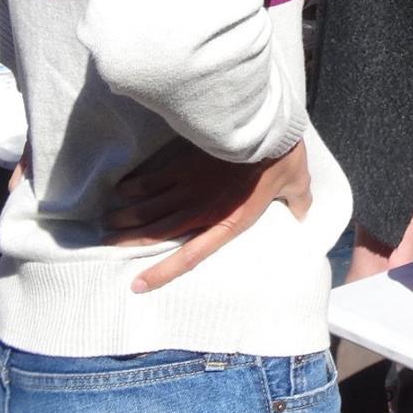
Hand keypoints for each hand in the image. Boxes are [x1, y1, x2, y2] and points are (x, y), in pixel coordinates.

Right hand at [107, 139, 312, 293]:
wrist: (268, 127)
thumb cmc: (284, 158)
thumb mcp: (297, 185)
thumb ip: (297, 204)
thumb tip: (305, 213)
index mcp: (227, 222)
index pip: (189, 256)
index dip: (162, 273)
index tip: (137, 286)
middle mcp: (201, 209)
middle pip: (157, 232)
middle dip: (130, 242)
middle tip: (107, 247)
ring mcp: (189, 186)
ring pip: (148, 208)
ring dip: (126, 217)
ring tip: (107, 224)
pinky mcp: (184, 163)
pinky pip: (152, 179)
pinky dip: (134, 186)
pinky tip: (120, 191)